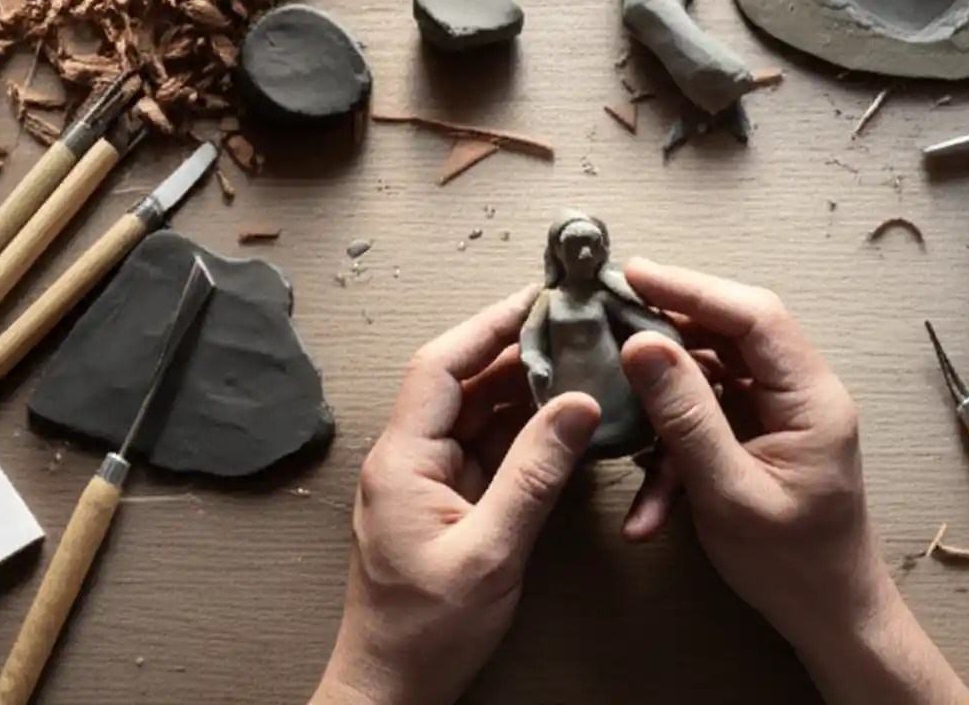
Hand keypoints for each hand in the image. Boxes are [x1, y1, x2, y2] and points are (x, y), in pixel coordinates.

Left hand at [312, 286, 600, 704]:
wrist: (392, 687)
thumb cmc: (424, 631)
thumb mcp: (491, 550)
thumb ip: (535, 474)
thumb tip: (576, 407)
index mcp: (402, 459)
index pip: (441, 367)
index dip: (487, 327)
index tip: (534, 301)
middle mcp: (409, 459)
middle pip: (462, 384)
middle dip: (515, 353)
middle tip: (570, 328)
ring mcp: (427, 480)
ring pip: (477, 414)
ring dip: (523, 390)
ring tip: (576, 365)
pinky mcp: (447, 501)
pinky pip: (486, 449)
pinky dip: (523, 431)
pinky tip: (559, 422)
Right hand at [617, 260, 968, 703]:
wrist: (829, 618)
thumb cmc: (793, 566)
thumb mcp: (730, 493)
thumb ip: (687, 418)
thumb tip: (643, 345)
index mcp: (812, 397)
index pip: (754, 316)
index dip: (693, 289)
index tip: (633, 274)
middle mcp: (799, 393)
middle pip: (729, 336)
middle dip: (667, 330)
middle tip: (605, 318)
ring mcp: (777, 416)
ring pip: (710, 380)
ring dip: (661, 404)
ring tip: (612, 404)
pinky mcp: (756, 439)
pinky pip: (706, 422)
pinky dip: (672, 455)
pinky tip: (648, 504)